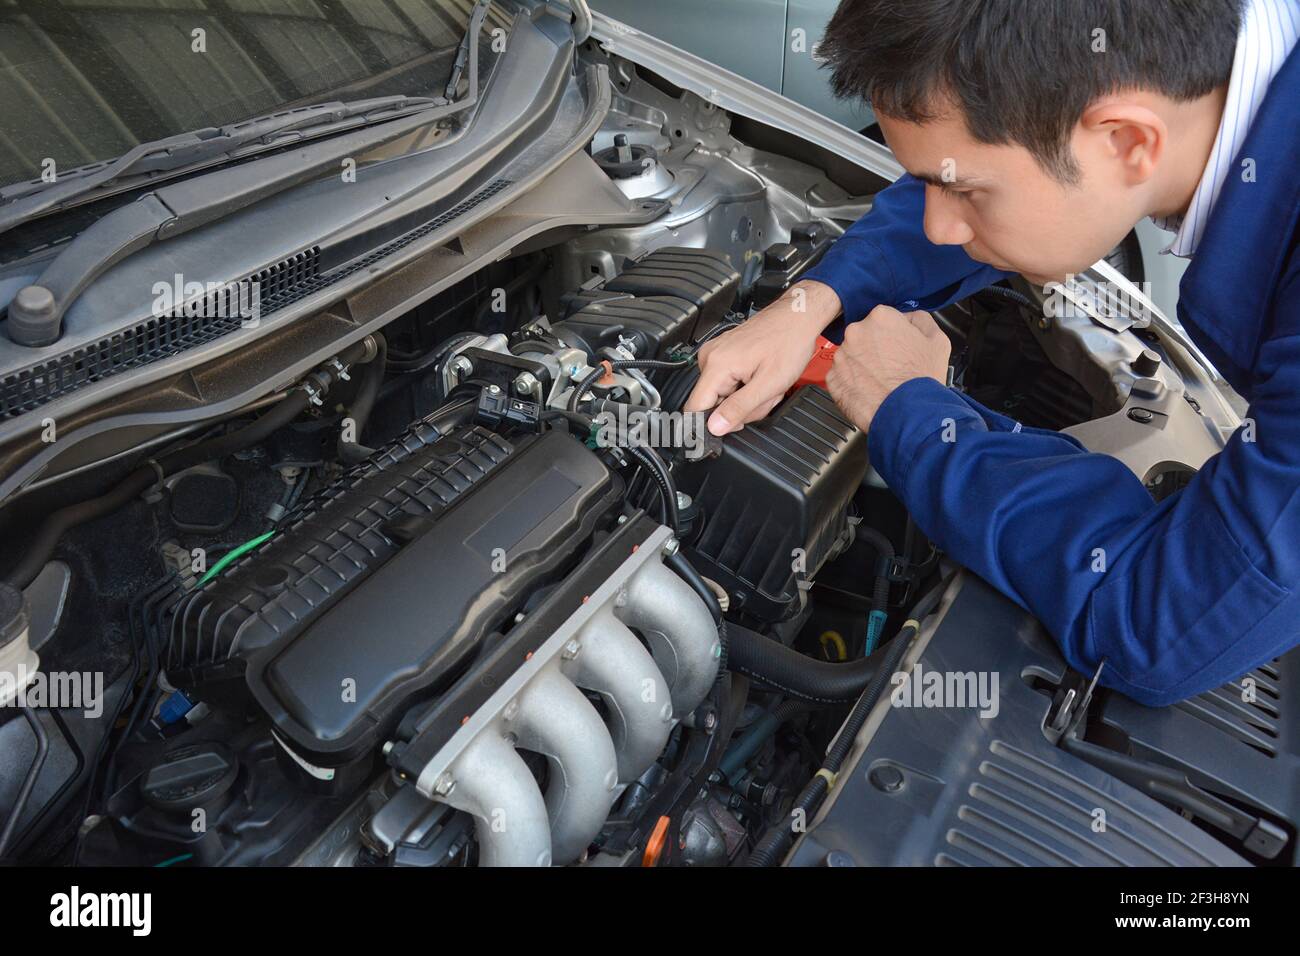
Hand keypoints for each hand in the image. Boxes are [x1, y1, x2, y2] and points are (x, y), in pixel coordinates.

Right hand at [685, 280, 840, 434]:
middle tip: (764, 396)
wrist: (797, 317)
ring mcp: (716, 353)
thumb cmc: (788, 343)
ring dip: (747, 397)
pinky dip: (746, 386)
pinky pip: (728, 382)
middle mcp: (710, 357)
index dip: (714, 423)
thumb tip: (715, 427)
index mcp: (716, 365)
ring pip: (723, 394)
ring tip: (766, 384)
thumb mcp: (768, 384)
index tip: (735, 423)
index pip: (695, 408)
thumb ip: (739, 408)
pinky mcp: (724, 353)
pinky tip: (761, 377)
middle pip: (713, 403)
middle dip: (741, 408)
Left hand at [825, 305, 950, 430]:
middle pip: (865, 335)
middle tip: (891, 365)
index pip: (884, 318)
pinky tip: (868, 389)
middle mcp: (856, 332)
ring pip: (851, 356)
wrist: (907, 414)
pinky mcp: (832, 378)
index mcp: (881, 317)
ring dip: (862, 364)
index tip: (898, 347)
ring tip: (881, 380)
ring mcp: (841, 356)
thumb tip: (908, 317)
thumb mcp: (937, 340)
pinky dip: (852, 382)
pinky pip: (841, 376)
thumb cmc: (921, 379)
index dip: (893, 334)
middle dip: (875, 348)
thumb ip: (920, 320)